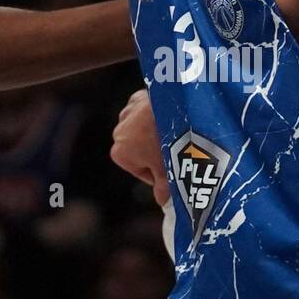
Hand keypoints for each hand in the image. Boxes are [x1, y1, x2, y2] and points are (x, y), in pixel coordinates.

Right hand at [110, 90, 169, 206]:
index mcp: (120, 153)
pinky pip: (148, 111)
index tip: (172, 171)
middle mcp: (118, 132)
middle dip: (156, 153)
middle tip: (180, 154)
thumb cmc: (171, 144)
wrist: (179, 110)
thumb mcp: (169, 173)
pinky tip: (173, 118)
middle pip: (141, 150)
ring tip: (179, 136)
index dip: (159, 174)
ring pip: (144, 129)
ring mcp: (127, 112)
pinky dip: (158, 115)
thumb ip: (164, 190)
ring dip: (157, 132)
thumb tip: (163, 202)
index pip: (142, 171)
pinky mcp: (139, 96)